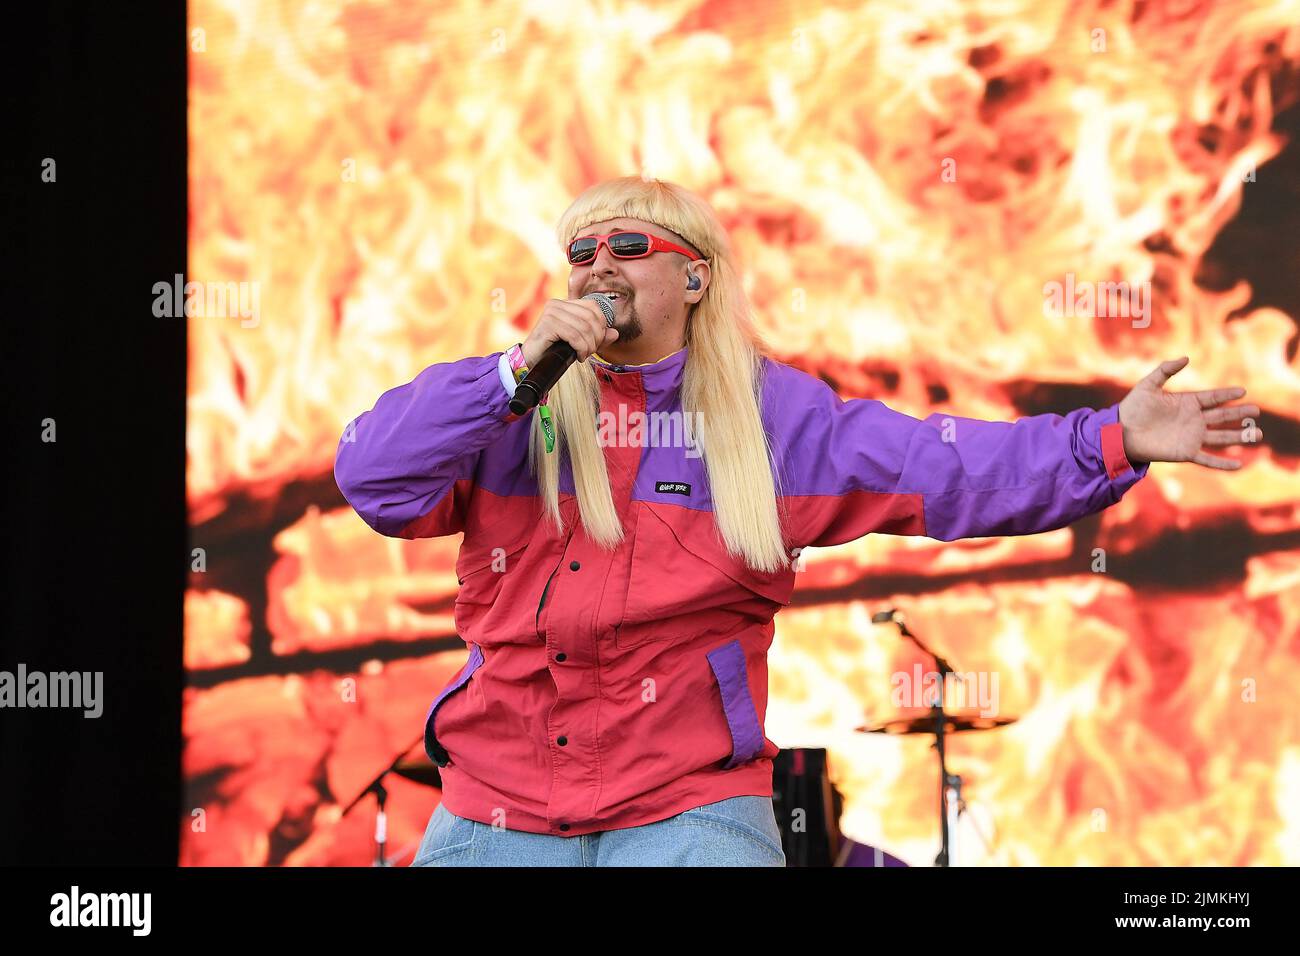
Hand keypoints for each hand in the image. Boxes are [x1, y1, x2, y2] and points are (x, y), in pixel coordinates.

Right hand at [521, 298, 618, 366]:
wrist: (531, 361)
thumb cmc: (554, 350)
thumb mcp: (579, 342)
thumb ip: (597, 336)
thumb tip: (615, 333)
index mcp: (565, 303)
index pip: (593, 307)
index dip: (601, 324)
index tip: (597, 341)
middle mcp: (557, 304)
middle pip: (591, 318)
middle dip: (596, 337)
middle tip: (591, 351)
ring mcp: (551, 312)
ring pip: (584, 328)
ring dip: (589, 346)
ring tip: (583, 355)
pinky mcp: (548, 324)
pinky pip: (574, 336)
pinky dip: (581, 348)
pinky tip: (578, 356)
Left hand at [1117, 356, 1263, 469]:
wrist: (1120, 433)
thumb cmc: (1132, 407)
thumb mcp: (1148, 385)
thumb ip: (1165, 370)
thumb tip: (1186, 358)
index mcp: (1187, 402)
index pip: (1213, 398)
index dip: (1227, 395)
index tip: (1242, 391)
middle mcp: (1193, 420)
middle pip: (1223, 416)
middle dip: (1240, 414)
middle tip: (1256, 411)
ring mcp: (1191, 437)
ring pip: (1221, 437)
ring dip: (1239, 436)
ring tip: (1258, 434)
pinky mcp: (1185, 453)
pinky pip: (1208, 459)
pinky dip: (1223, 463)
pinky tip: (1239, 465)